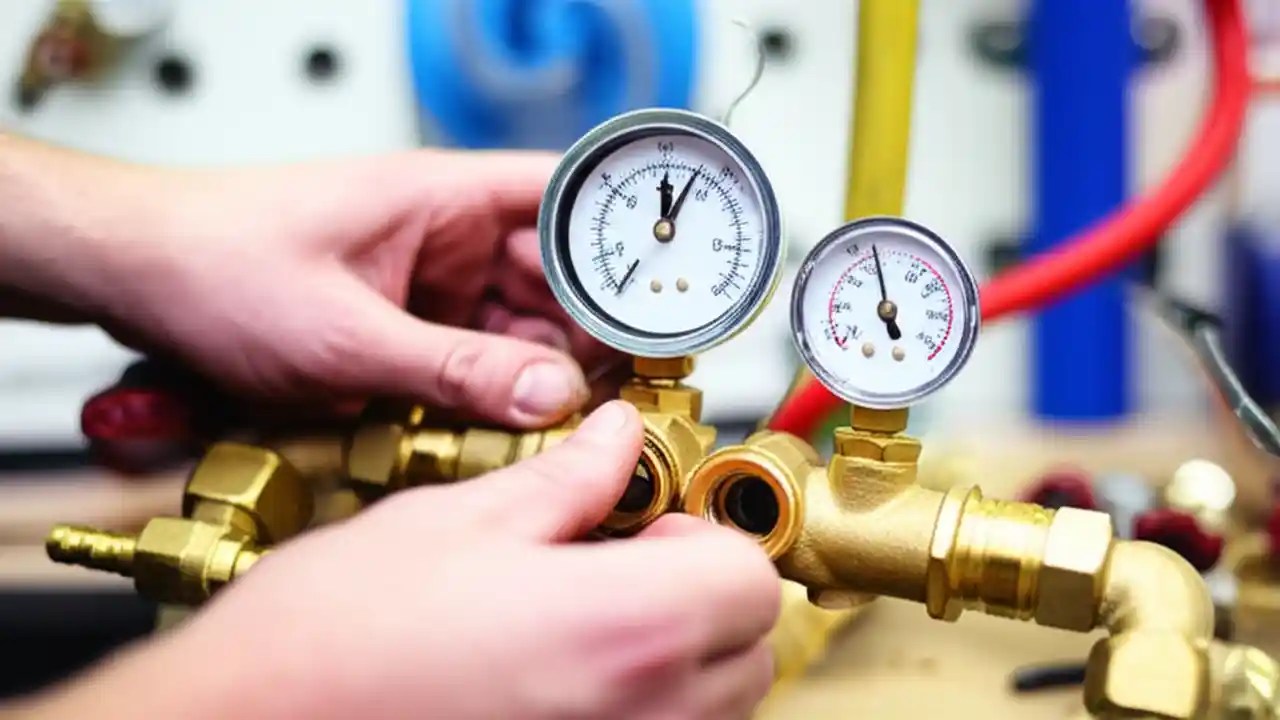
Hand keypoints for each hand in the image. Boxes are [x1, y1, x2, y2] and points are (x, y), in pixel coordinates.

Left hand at [0, 139, 625, 424]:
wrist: (138, 280)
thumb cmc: (216, 262)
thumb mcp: (343, 335)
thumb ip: (452, 370)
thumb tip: (547, 397)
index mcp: (443, 197)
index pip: (566, 200)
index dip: (624, 246)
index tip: (665, 299)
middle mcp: (445, 235)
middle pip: (554, 278)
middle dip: (591, 335)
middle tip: (628, 391)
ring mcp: (426, 282)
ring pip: (516, 327)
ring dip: (543, 373)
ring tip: (576, 421)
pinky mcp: (403, 324)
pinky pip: (473, 356)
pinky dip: (495, 391)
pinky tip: (516, 424)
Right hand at [21, 403, 780, 719]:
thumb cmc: (328, 640)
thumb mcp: (458, 520)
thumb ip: (564, 480)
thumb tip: (616, 439)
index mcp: (621, 627)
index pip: (750, 583)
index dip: (711, 539)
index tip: (659, 520)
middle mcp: (637, 715)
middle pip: (746, 652)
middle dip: (705, 597)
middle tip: (625, 563)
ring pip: (708, 711)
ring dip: (677, 658)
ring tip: (587, 618)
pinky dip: (634, 707)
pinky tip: (557, 673)